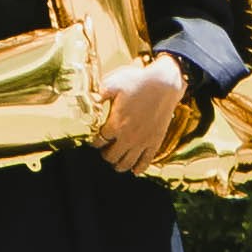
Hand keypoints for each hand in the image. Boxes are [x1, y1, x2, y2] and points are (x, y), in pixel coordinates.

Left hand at [95, 54, 189, 173]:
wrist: (165, 84)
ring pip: (126, 163)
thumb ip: (98, 95)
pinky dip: (138, 169)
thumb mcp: (113, 83)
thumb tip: (87, 101)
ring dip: (118, 164)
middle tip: (105, 149)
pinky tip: (134, 170)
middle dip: (105, 154)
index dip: (94, 142)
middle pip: (111, 156)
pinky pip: (145, 163)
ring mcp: (142, 142)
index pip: (99, 141)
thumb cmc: (138, 82)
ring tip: (116, 160)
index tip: (94, 139)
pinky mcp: (155, 142)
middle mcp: (128, 137)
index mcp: (116, 124)